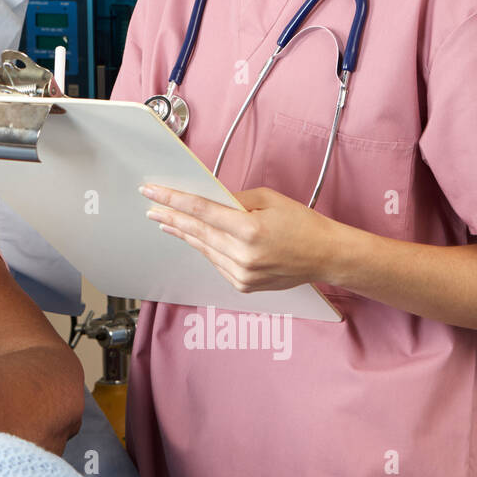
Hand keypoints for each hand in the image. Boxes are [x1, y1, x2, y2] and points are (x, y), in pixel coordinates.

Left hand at [139, 183, 335, 291]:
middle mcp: (243, 254)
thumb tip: (207, 199)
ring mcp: (242, 274)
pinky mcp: (244, 285)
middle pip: (196, 231)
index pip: (200, 210)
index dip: (172, 199)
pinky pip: (216, 263)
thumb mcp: (268, 199)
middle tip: (151, 207)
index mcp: (250, 228)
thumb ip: (234, 199)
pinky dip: (206, 249)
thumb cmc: (301, 224)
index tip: (151, 191)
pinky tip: (195, 239)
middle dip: (170, 217)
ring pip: (204, 248)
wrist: (325, 256)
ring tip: (165, 221)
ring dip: (184, 234)